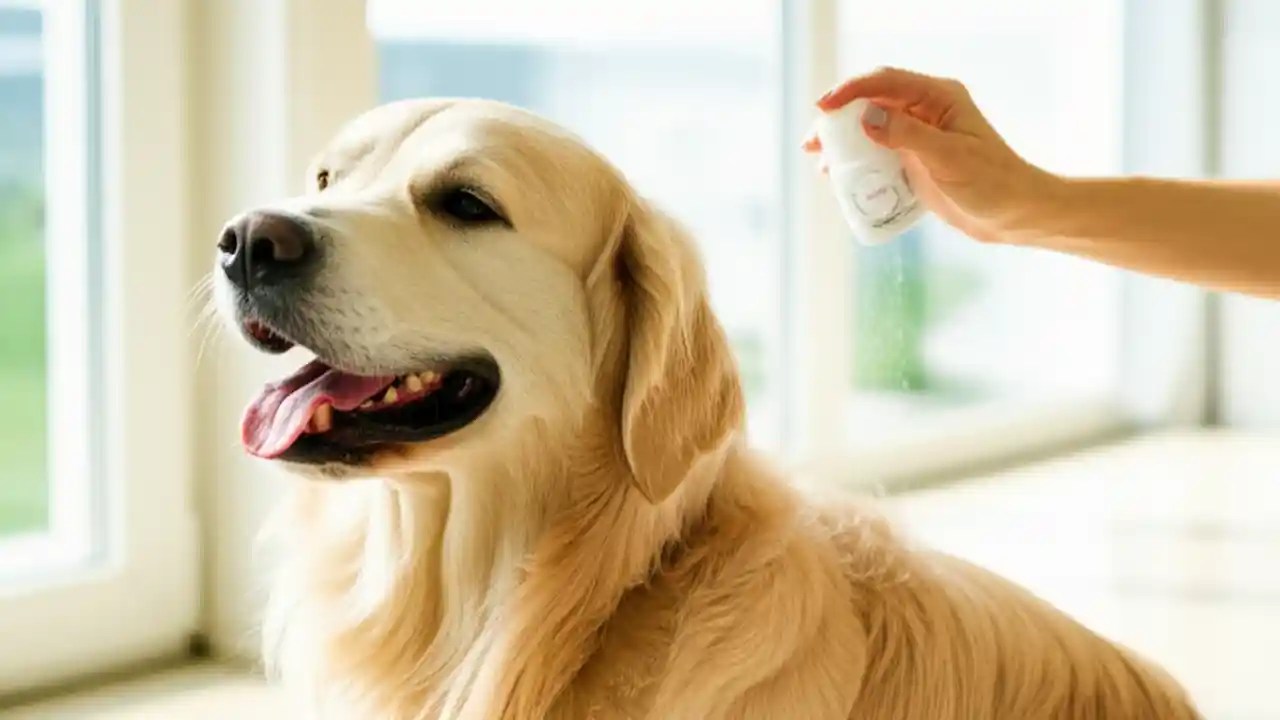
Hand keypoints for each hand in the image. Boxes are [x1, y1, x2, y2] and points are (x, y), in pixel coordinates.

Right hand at [805, 67, 1058, 243]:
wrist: (1014, 214)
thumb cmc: (992, 183)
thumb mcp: (949, 157)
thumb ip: (908, 135)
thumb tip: (867, 118)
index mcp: (938, 97)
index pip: (886, 82)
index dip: (851, 90)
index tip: (823, 108)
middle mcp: (925, 111)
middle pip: (871, 102)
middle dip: (838, 118)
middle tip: (813, 142)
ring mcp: (918, 136)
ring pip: (870, 128)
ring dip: (843, 142)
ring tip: (821, 162)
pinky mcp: (914, 161)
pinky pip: (877, 153)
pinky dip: (856, 161)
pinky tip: (840, 176)